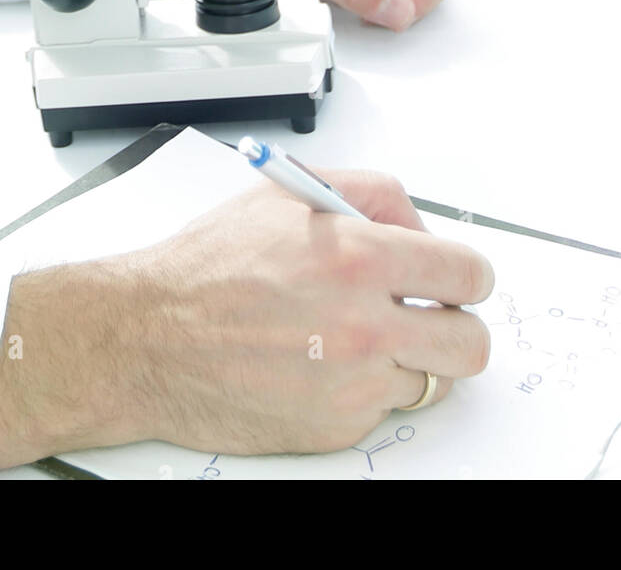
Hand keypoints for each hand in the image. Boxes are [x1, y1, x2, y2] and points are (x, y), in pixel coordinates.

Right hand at [0, 171, 492, 469]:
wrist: (148, 337)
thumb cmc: (208, 266)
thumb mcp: (288, 191)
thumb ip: (368, 193)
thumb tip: (416, 225)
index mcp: (357, 256)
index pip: (467, 273)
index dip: (468, 273)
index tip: (458, 278)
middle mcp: (363, 325)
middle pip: (471, 343)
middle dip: (458, 324)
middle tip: (431, 313)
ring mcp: (351, 385)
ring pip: (433, 381)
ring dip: (412, 358)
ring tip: (370, 337)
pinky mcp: (333, 428)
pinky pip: (383, 411)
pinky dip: (368, 389)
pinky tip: (328, 363)